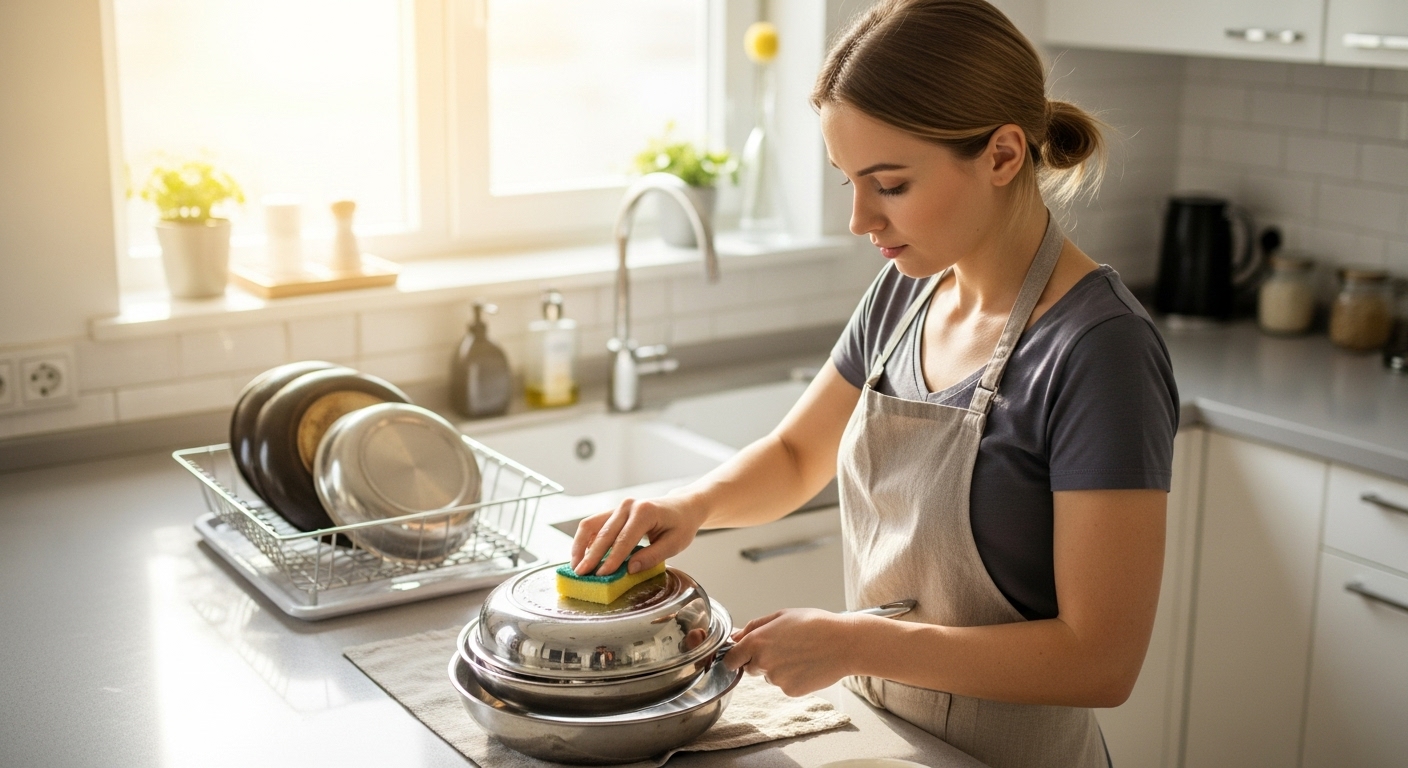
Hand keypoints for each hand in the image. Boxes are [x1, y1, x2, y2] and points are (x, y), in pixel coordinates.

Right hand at [570, 495, 704, 575]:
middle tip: (581, 574)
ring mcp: (619, 507)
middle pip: (604, 533)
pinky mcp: (613, 513)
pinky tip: (581, 556)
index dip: (611, 559)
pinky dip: (584, 540)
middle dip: (591, 556)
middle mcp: (628, 506)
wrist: (682, 507)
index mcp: (644, 511)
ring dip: (581, 546)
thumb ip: (652, 556)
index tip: (602, 575)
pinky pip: (593, 525)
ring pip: (591, 525)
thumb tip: (630, 569)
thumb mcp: (675, 543)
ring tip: (576, 566)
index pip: (623, 539)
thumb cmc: (681, 524)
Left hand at [722, 608, 857, 696]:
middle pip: (749, 668)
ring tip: (800, 654)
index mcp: (756, 642)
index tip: (742, 655)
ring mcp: (776, 679)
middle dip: (759, 661)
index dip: (736, 657)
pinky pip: (784, 685)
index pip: (730, 659)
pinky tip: (806, 665)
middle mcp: (763, 663)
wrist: (844, 643)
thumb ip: (754, 627)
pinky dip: (792, 678)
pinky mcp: (790, 691)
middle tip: (783, 648)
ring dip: (778, 669)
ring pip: (769, 677)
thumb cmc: (815, 625)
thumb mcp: (782, 615)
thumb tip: (736, 637)